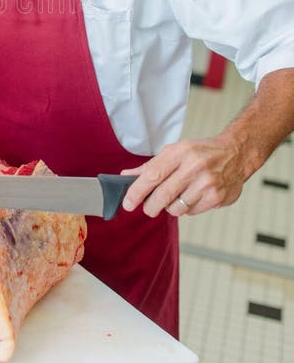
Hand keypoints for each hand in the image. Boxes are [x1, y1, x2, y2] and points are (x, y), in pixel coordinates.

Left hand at [120, 135, 249, 216]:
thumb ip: (151, 166)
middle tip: (148, 208)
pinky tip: (193, 197)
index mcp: (180, 152)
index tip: (127, 203)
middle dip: (150, 206)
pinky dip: (186, 209)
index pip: (152, 175)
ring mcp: (207, 183)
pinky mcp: (217, 198)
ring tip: (176, 197)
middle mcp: (194, 167)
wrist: (236, 154)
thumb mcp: (175, 151)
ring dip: (170, 207)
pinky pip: (191, 212)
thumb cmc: (201, 152)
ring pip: (176, 208)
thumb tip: (126, 176)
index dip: (136, 191)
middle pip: (162, 195)